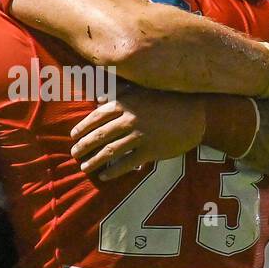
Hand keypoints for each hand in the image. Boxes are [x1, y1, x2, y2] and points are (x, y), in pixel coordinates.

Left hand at [70, 89, 205, 180]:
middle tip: (74, 154)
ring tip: (84, 168)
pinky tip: (104, 176)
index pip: (97, 117)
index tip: (73, 136)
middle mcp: (129, 120)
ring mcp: (140, 136)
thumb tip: (100, 98)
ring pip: (110, 151)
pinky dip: (113, 171)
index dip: (82, 127)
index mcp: (125, 104)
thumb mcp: (144, 91)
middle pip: (99, 135)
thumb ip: (121, 93)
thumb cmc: (168, 100)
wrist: (196, 114)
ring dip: (94, 161)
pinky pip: (127, 163)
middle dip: (84, 146)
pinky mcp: (150, 151)